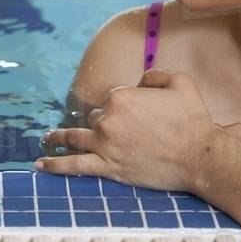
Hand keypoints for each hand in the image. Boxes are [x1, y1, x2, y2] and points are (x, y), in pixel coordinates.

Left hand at [35, 69, 220, 191]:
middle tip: (124, 134)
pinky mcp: (108, 166)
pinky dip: (56, 164)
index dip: (125, 107)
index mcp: (120, 96)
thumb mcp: (179, 81)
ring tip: (48, 138)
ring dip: (59, 137)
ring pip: (77, 137)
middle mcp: (108, 119)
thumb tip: (140, 82)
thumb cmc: (193, 119)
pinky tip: (41, 164)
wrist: (200, 155)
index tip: (142, 117)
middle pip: (95, 118)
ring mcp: (105, 144)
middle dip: (105, 124)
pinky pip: (75, 165)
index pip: (111, 100)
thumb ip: (154, 75)